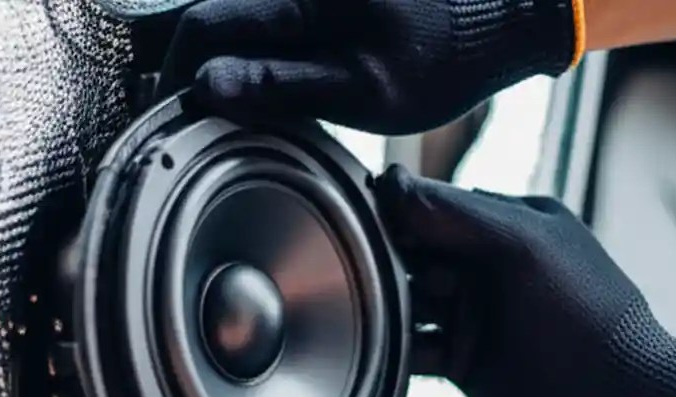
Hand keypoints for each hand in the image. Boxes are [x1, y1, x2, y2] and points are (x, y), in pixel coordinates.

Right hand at [159, 0, 581, 134]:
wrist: (499, 15)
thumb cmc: (443, 60)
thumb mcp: (365, 93)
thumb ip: (281, 85)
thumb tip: (206, 86)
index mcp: (304, 1)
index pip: (204, 24)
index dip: (177, 69)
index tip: (176, 107)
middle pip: (215, 11)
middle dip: (199, 59)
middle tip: (202, 107)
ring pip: (243, 8)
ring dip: (230, 50)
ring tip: (236, 94)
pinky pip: (273, 8)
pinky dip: (261, 38)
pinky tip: (273, 70)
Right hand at [376, 166, 675, 396]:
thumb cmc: (583, 314)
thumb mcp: (522, 245)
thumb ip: (456, 212)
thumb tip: (391, 182)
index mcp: (507, 223)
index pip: (431, 206)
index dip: (398, 217)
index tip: (374, 231)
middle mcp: (487, 266)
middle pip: (412, 255)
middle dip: (391, 266)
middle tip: (387, 281)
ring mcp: (475, 315)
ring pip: (407, 303)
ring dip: (388, 309)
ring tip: (385, 317)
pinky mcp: (465, 361)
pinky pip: (413, 349)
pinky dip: (393, 350)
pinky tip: (382, 352)